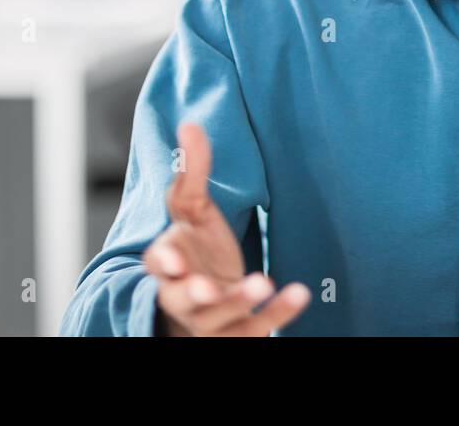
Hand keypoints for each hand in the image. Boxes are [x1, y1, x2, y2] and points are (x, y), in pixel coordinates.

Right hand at [143, 121, 310, 335]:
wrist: (208, 300)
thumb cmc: (196, 251)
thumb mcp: (191, 212)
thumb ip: (191, 172)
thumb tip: (189, 124)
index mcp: (168, 264)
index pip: (158, 266)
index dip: (165, 264)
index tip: (176, 260)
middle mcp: (184, 297)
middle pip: (184, 301)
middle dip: (195, 295)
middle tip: (209, 289)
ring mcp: (211, 320)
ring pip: (220, 318)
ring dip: (239, 301)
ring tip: (263, 282)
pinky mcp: (238, 334)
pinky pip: (257, 328)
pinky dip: (279, 313)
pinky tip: (301, 292)